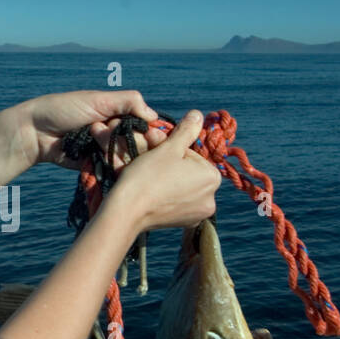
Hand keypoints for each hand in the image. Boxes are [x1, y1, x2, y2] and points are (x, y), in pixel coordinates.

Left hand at [18, 90, 169, 170]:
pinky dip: (108, 162)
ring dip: (112, 147)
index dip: (151, 132)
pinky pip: (113, 171)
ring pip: (128, 159)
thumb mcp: (99, 99)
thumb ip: (130, 101)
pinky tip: (95, 153)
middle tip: (102, 127)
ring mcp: (107, 152)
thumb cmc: (64, 109)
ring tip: (92, 135)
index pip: (148, 127)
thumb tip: (155, 117)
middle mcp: (117, 134)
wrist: (35, 132)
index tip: (148, 132)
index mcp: (120, 114)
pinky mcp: (96, 167)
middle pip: (141, 145)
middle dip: (124, 136)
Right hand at [109, 110, 220, 231]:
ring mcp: (197, 214)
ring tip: (149, 174)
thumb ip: (186, 131)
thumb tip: (197, 115)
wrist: (127, 211)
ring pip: (182, 186)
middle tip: (150, 159)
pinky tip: (151, 191)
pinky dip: (166, 194)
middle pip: (189, 171)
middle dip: (170, 162)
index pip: (193, 154)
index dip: (172, 149)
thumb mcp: (168, 148)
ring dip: (167, 177)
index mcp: (213, 179)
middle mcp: (210, 199)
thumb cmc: (148, 177)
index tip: (155, 149)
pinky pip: (176, 201)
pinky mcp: (182, 223)